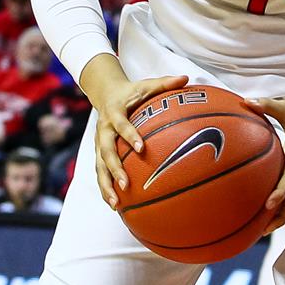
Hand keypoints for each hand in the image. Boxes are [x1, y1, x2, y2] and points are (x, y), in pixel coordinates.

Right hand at [88, 69, 189, 210]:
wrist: (105, 94)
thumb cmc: (132, 92)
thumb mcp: (147, 84)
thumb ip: (165, 83)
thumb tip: (186, 78)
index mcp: (114, 113)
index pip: (121, 125)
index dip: (129, 135)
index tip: (141, 148)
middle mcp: (103, 130)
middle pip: (105, 152)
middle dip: (114, 169)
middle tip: (126, 184)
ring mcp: (99, 144)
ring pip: (99, 167)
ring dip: (106, 185)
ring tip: (116, 203)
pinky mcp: (99, 154)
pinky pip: (101, 173)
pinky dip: (106, 189)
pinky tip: (115, 205)